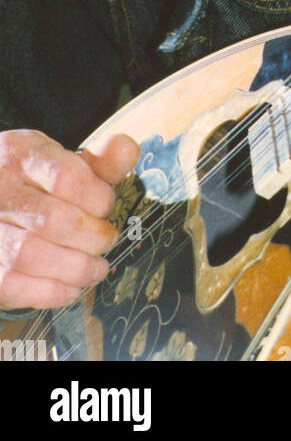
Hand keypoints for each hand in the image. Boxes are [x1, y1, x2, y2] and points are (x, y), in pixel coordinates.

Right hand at [0, 130, 138, 309]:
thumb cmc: (37, 182)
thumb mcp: (64, 160)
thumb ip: (101, 160)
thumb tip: (127, 149)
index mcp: (22, 154)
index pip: (66, 178)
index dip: (98, 199)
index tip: (108, 207)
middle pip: (51, 220)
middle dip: (92, 236)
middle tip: (108, 240)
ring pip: (30, 255)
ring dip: (75, 268)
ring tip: (97, 268)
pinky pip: (13, 285)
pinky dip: (50, 292)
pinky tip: (71, 287)